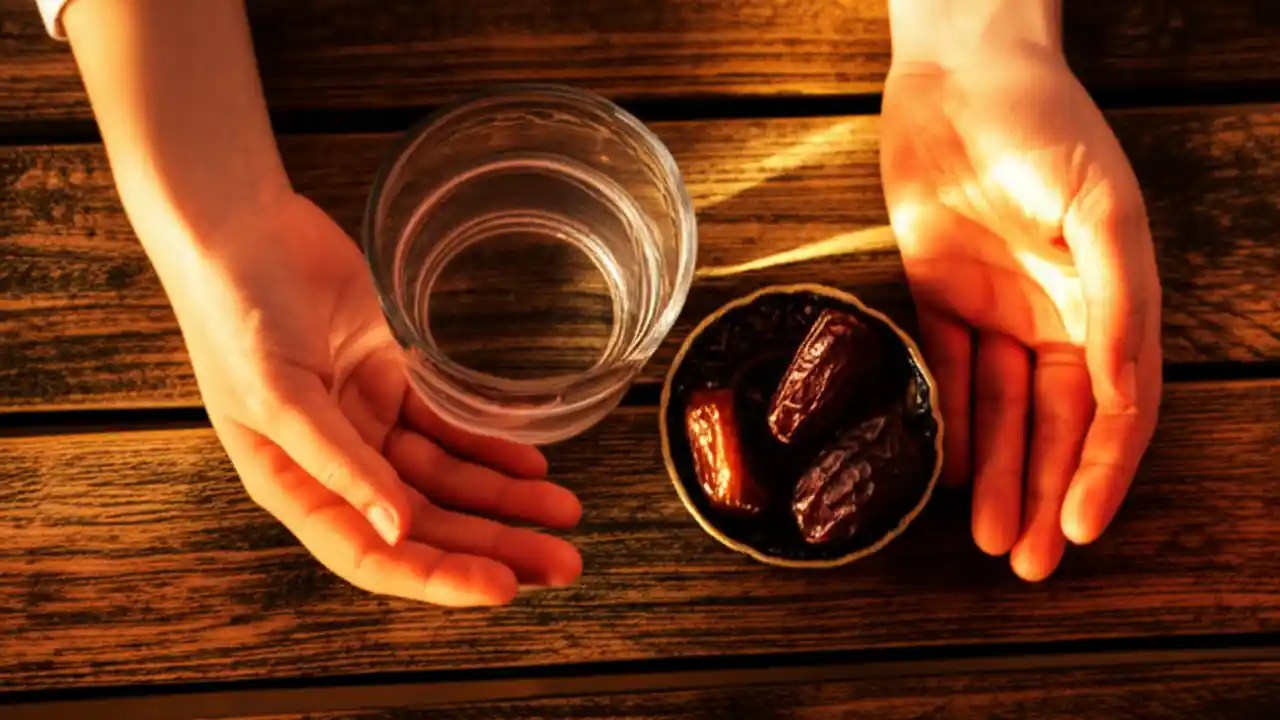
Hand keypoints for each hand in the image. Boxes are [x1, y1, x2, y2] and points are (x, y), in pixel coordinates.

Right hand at [156, 192, 582, 605]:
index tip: (502, 587)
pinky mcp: (393, 380)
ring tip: (565, 510)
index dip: (437, 577)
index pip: (370, 555)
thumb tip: (397, 530)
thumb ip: (340, 464)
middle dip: (493, 546)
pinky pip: (451, 426)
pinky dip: (492, 446)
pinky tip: (533, 462)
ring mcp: (367, 422)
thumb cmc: (236, 312)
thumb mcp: (279, 396)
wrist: (244, 226)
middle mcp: (335, 465)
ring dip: (505, 498)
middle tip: (561, 562)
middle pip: (425, 525)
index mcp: (293, 485)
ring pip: (448, 479)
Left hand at [880, 49, 1161, 579]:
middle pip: (1055, 424)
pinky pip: (945, 373)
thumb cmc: (1044, 124)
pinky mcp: (938, 295)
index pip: (1113, 405)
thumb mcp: (1099, 206)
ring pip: (1001, 412)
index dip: (1101, 470)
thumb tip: (1122, 386)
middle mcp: (1056, 313)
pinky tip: (947, 472)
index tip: (1080, 527)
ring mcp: (996, 308)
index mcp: (1108, 297)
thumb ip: (1116, 297)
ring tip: (992, 540)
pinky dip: (948, 421)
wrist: (960, 74)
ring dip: (998, 476)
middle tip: (1031, 564)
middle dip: (1046, 494)